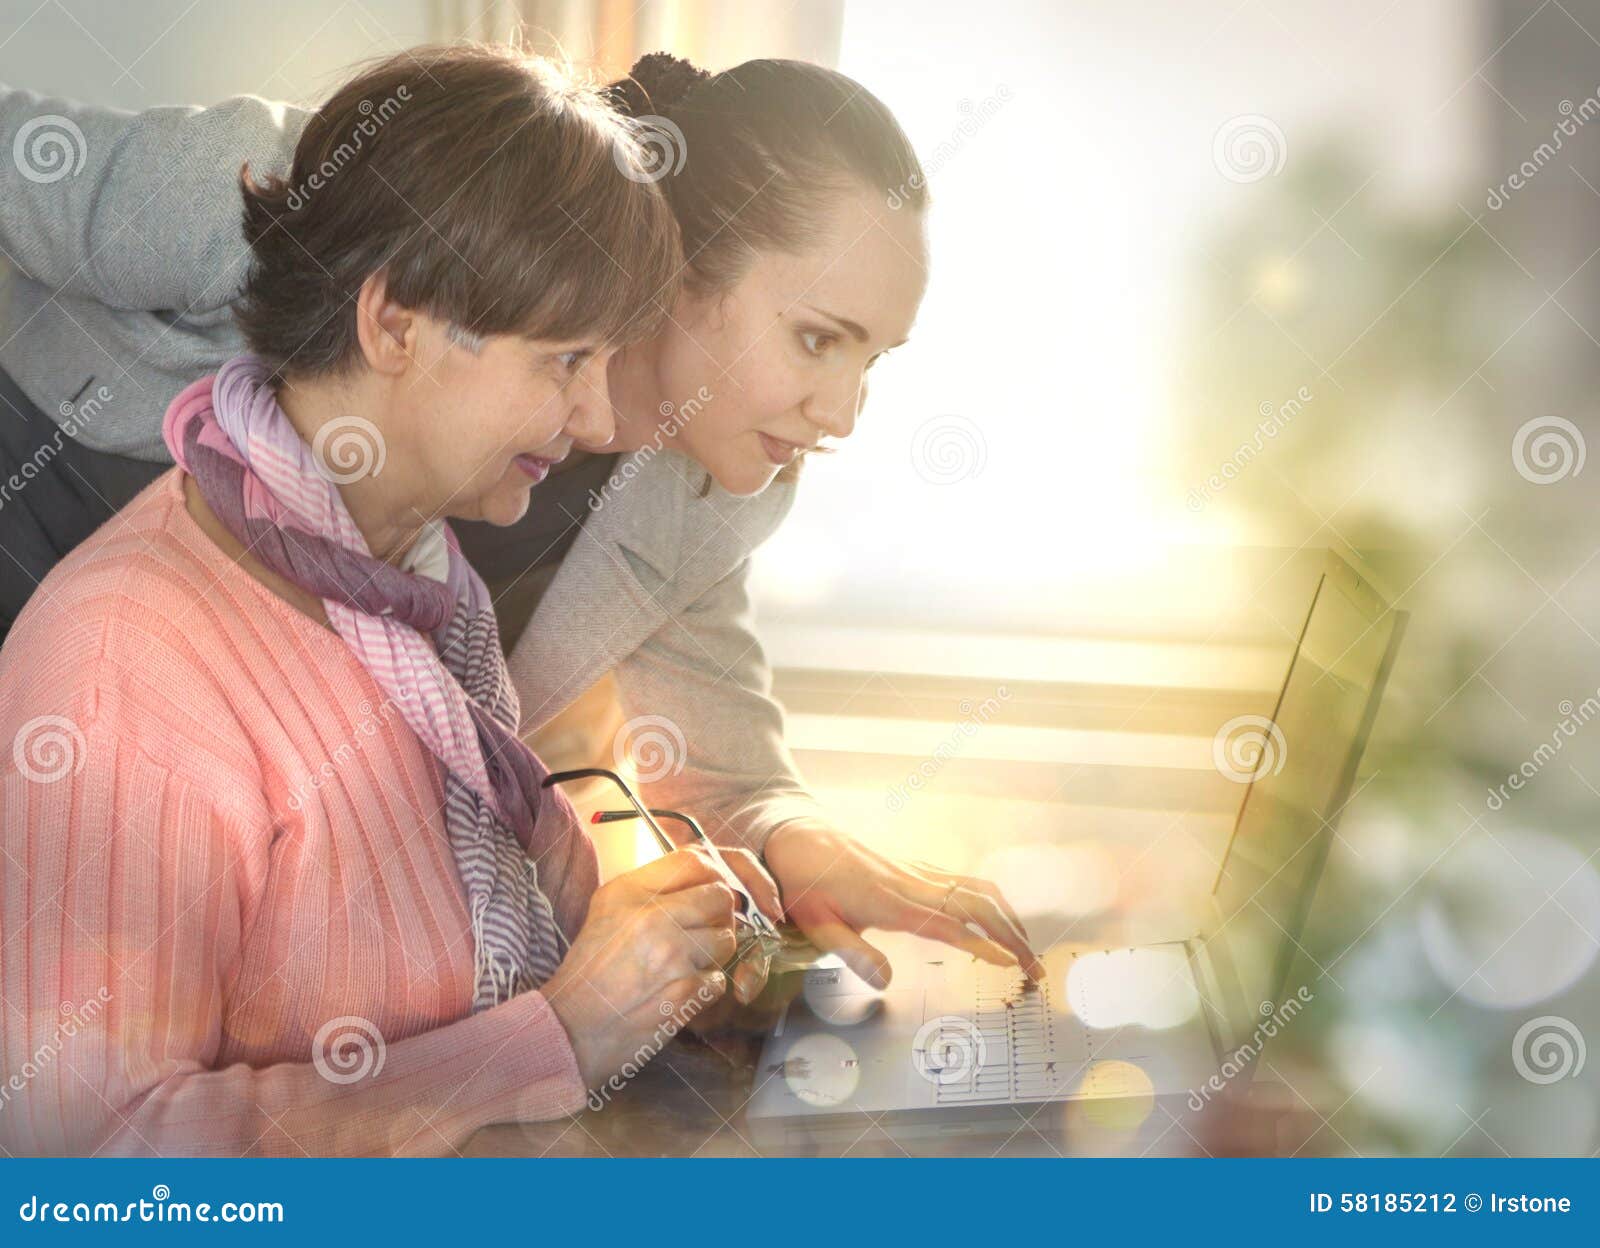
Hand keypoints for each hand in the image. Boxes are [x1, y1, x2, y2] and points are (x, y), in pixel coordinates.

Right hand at [542, 846, 769, 1088]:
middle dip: (719, 913)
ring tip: (691, 961)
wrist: (571, 1028)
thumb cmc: (587, 971)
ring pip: (726, 939)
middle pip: (719, 896)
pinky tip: (684, 989)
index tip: (709, 887)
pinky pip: (719, 979)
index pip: (692, 861)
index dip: (710, 873)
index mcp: (630, 893)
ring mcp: (673, 955)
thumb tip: (696, 878)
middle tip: (706, 927)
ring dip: (714, 951)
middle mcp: (655, 917)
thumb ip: (646, 889)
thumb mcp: (605, 911)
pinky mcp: (685, 992)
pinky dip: (706, 986)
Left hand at [760, 820, 1043, 988]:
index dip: (982, 945)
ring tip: (1026, 945)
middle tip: (1034, 966)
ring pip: (976, 887)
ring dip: (1008, 915)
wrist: (798, 836)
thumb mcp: (815, 923)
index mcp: (889, 901)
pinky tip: (998, 917)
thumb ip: (851, 953)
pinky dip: (992, 899)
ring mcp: (916, 871)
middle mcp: (911, 882)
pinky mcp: (916, 866)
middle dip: (1011, 934)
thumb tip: (885, 982)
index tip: (1011, 963)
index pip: (948, 925)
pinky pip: (964, 879)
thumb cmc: (803, 882)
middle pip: (976, 904)